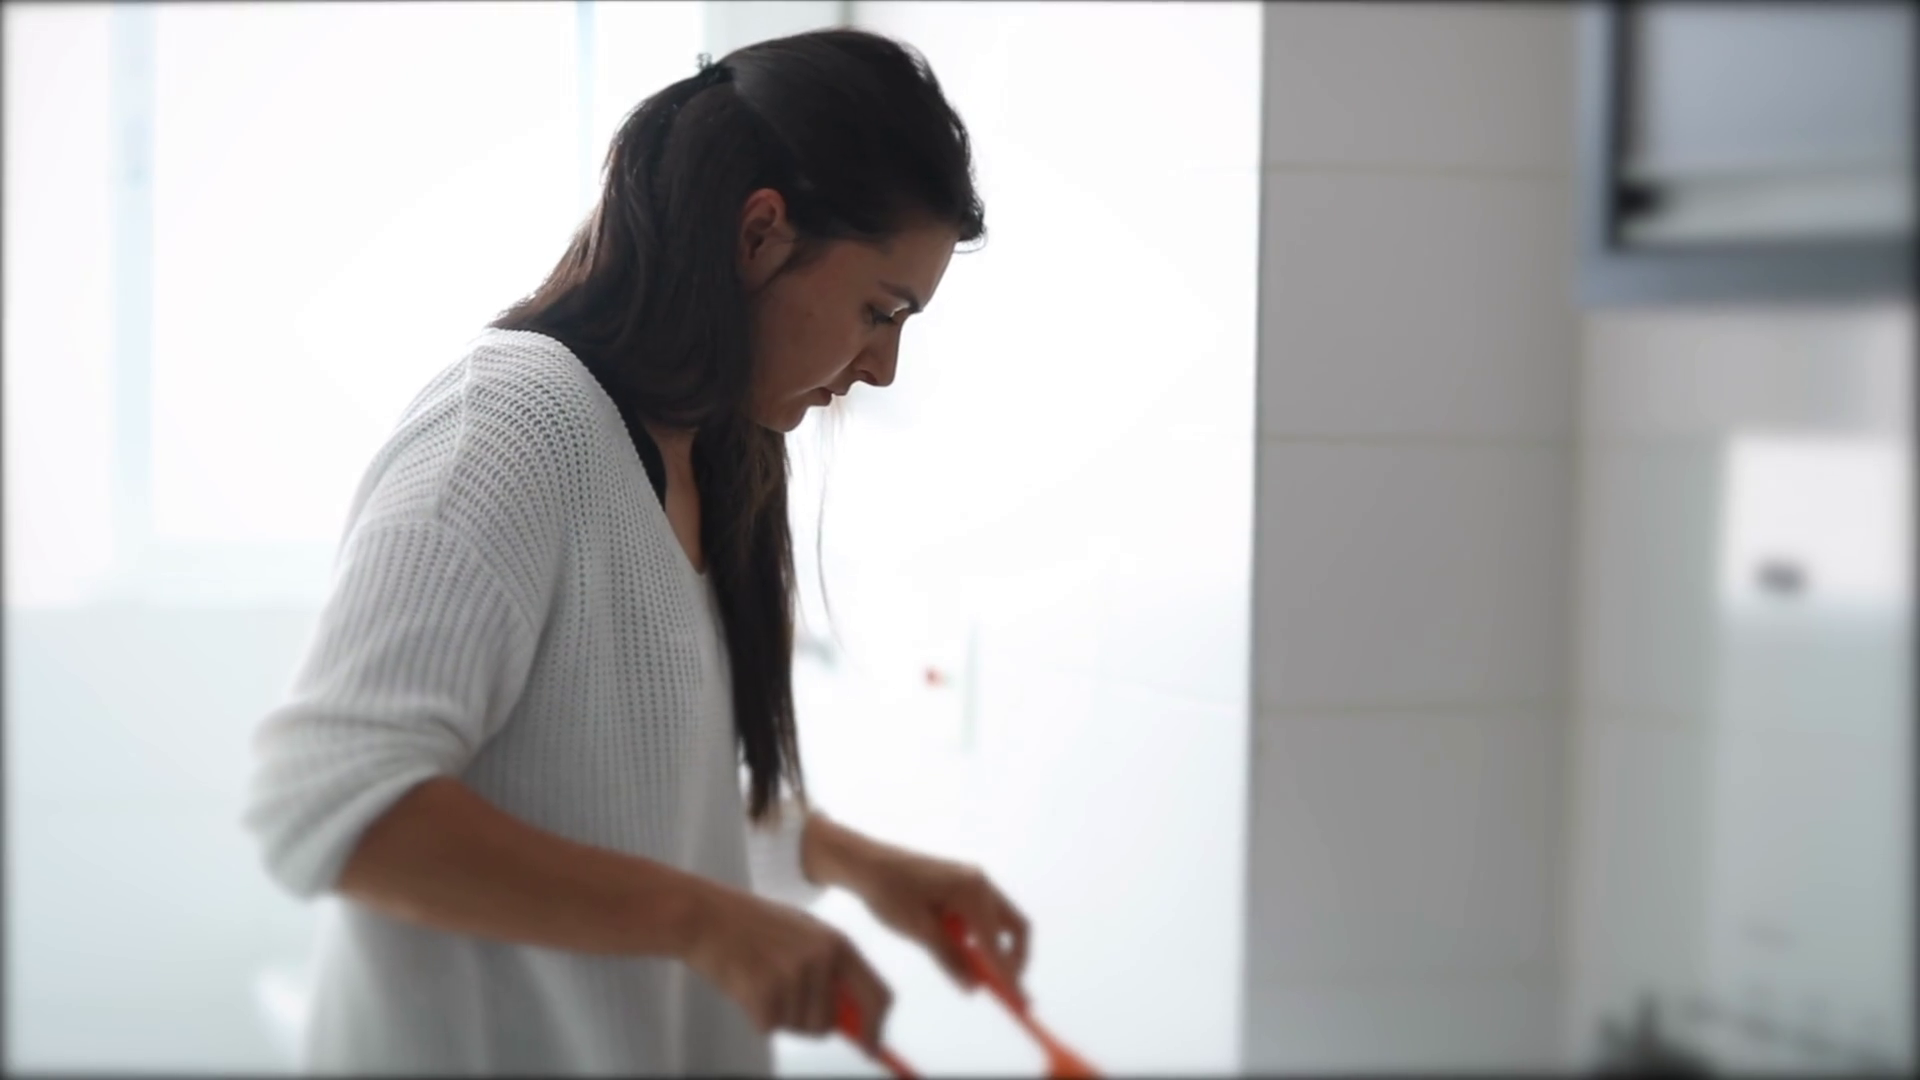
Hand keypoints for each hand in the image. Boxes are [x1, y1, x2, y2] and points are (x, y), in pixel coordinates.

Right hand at [679, 880, 891, 1044]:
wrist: (707, 916)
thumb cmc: (752, 924)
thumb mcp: (804, 933)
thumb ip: (832, 968)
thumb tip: (853, 1013)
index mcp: (837, 943)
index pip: (877, 996)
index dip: (876, 1028)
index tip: (872, 1048)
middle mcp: (821, 960)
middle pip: (829, 1024)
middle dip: (808, 1021)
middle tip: (781, 992)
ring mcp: (794, 977)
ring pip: (799, 1028)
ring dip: (780, 1015)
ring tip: (761, 979)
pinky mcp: (765, 994)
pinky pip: (770, 1027)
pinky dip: (757, 1015)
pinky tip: (746, 985)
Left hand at [807, 817, 1029, 1000]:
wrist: (865, 863)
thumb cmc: (889, 892)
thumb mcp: (919, 931)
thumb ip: (949, 959)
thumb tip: (973, 987)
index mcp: (972, 890)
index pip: (999, 941)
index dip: (1008, 974)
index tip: (1016, 999)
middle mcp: (979, 882)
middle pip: (1014, 927)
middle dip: (1012, 959)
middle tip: (1003, 990)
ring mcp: (972, 881)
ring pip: (998, 922)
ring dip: (990, 948)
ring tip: (960, 964)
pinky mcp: (961, 885)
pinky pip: (980, 916)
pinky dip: (975, 936)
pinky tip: (947, 943)